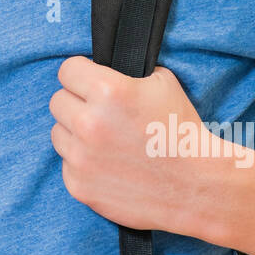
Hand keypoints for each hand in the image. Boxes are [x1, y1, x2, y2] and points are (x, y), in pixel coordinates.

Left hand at [48, 55, 226, 234]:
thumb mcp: (162, 83)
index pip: (67, 70)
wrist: (197, 186)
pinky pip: (67, 164)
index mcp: (107, 91)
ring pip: (58, 133)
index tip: (89, 82)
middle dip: (77, 103)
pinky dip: (82, 163)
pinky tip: (108, 164)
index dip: (81, 74)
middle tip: (100, 113)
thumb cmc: (181, 131)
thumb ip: (126, 72)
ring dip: (75, 133)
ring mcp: (81, 158)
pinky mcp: (79, 186)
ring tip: (105, 140)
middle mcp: (89, 123)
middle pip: (58, 101)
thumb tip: (103, 68)